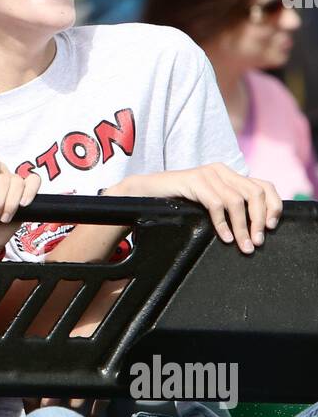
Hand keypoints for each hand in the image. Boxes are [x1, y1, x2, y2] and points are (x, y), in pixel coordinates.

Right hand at [103, 164, 281, 252]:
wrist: (144, 192)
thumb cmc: (177, 202)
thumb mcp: (208, 202)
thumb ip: (228, 207)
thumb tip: (254, 229)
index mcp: (229, 174)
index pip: (263, 185)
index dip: (273, 206)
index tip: (272, 228)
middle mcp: (222, 170)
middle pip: (255, 193)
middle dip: (259, 220)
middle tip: (257, 242)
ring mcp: (208, 174)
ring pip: (237, 201)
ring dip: (242, 227)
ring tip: (243, 246)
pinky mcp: (194, 181)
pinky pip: (216, 204)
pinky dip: (223, 224)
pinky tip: (225, 238)